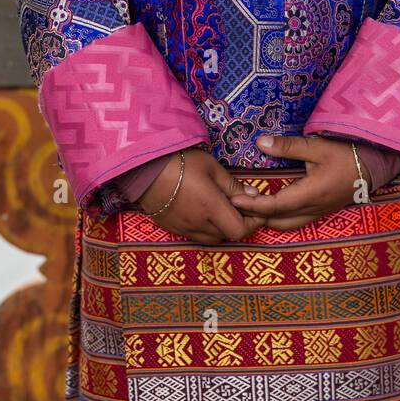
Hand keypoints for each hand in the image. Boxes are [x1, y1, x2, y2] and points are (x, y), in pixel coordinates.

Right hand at [137, 148, 266, 245]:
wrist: (143, 168)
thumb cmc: (180, 162)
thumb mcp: (211, 167)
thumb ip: (233, 184)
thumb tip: (253, 195)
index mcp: (210, 207)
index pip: (239, 230)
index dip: (252, 223)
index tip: (256, 210)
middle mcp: (198, 223)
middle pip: (227, 235)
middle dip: (237, 223)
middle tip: (239, 206)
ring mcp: (184, 228)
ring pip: (211, 238)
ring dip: (221, 228)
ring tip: (219, 209)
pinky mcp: (172, 229)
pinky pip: (195, 236)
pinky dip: (205, 229)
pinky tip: (201, 211)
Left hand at [229, 134, 370, 230]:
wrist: (375, 166)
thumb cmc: (348, 155)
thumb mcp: (318, 147)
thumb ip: (288, 147)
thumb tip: (261, 143)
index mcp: (311, 195)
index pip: (275, 206)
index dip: (252, 205)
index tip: (234, 199)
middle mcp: (313, 209)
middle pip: (278, 221)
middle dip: (256, 215)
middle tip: (238, 201)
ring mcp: (319, 212)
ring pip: (287, 224)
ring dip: (268, 217)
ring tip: (252, 203)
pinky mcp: (322, 210)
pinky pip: (296, 221)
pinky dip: (280, 217)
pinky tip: (272, 206)